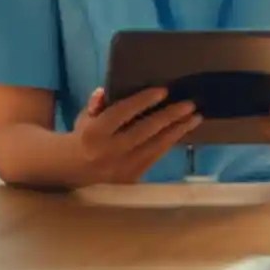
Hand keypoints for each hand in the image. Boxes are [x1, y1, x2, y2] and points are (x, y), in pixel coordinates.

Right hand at [70, 87, 201, 184]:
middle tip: (190, 104)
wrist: (74, 169)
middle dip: (170, 116)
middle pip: (145, 131)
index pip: (122, 113)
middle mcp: (110, 152)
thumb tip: (104, 92)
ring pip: (156, 147)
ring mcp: (123, 168)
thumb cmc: (85, 134)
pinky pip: (156, 157)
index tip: (163, 91)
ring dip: (178, 131)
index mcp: (95, 133)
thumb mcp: (85, 116)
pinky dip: (170, 143)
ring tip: (195, 118)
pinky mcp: (132, 178)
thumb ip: (96, 104)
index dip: (143, 101)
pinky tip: (182, 131)